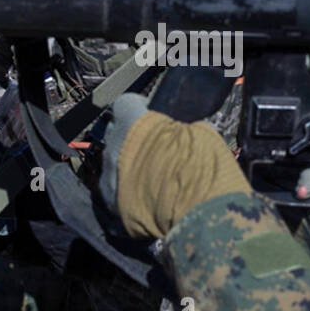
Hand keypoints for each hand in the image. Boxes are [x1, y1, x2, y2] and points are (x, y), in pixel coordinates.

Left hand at [97, 92, 251, 239]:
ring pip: (112, 162)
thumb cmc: (200, 164)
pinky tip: (143, 197)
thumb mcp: (200, 134)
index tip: (152, 117)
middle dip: (131, 138)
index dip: (140, 110)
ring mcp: (110, 171)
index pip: (127, 103)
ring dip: (127, 165)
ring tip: (150, 176)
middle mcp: (115, 141)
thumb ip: (182, 130)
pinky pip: (114, 189)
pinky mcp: (110, 200)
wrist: (191, 207)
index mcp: (134, 118)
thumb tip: (184, 133)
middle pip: (115, 133)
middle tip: (152, 148)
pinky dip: (125, 191)